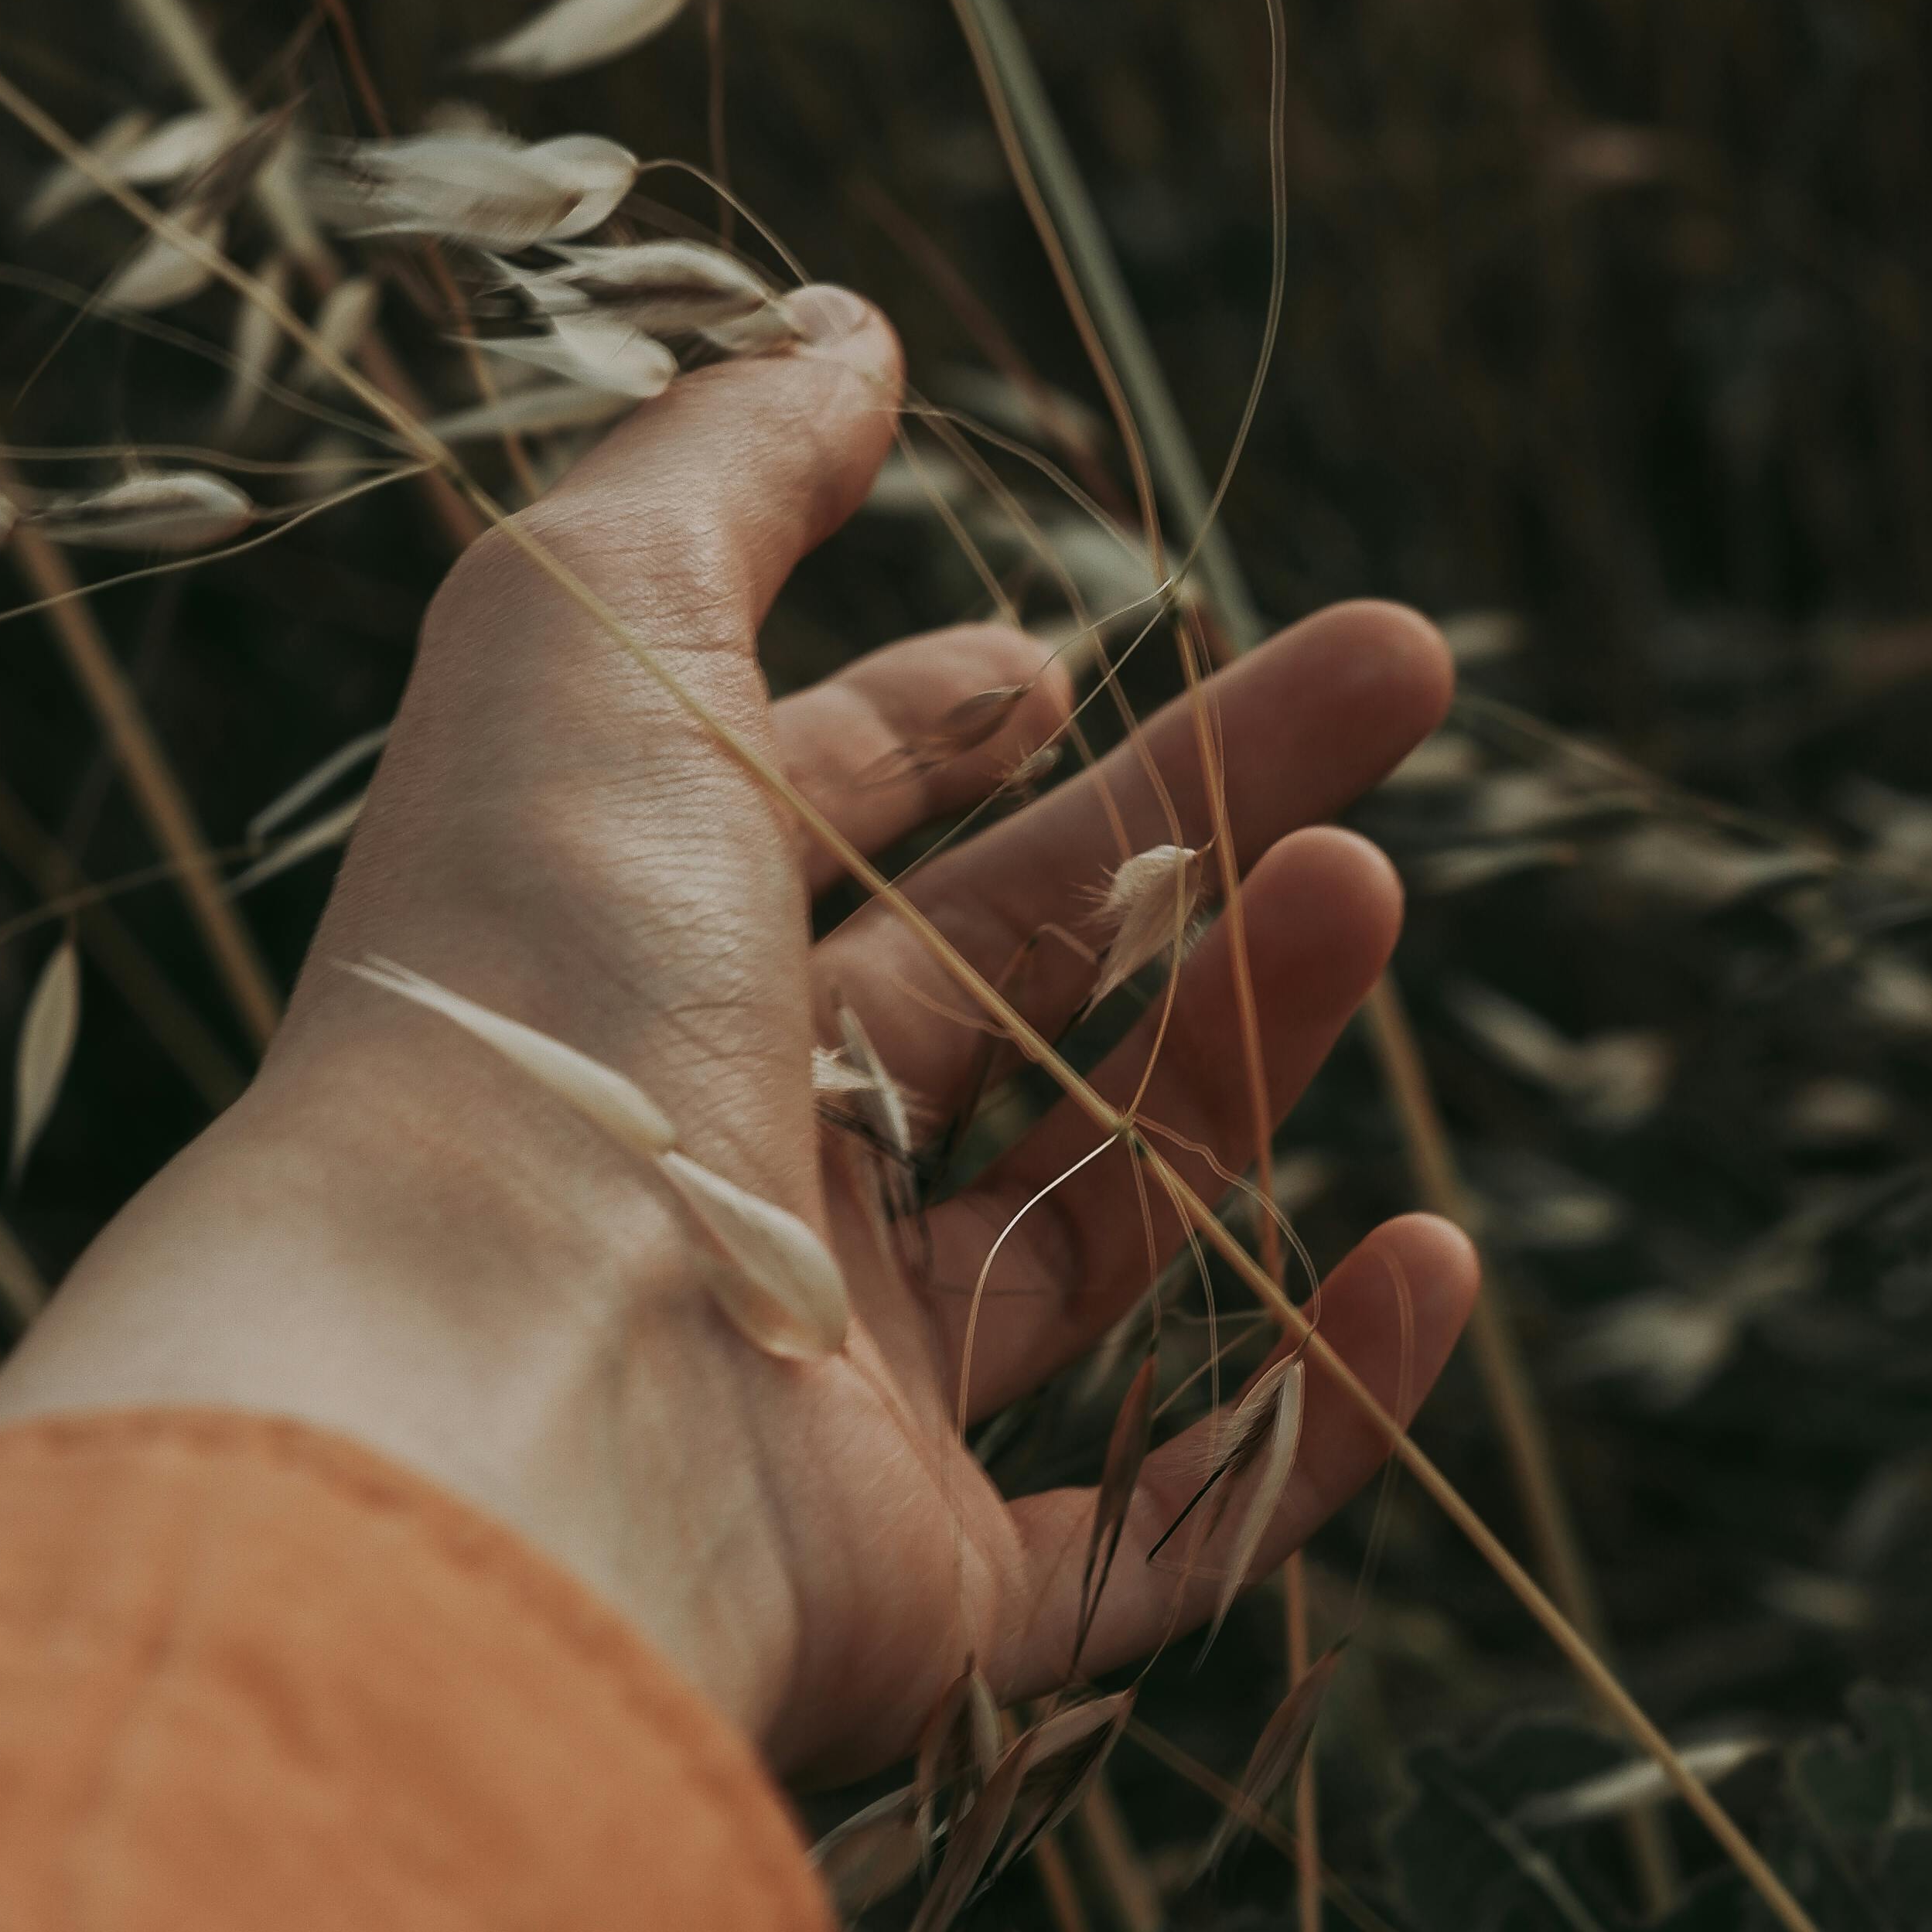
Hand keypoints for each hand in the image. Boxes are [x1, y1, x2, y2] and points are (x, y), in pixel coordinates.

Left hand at [0, 292, 1475, 1776]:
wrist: (499, 1399)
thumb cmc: (530, 997)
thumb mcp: (598, 639)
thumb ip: (726, 470)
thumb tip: (843, 327)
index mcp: (625, 983)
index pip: (802, 841)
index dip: (925, 732)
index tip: (1063, 656)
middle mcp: (722, 1195)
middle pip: (1002, 992)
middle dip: (1193, 824)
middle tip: (1389, 682)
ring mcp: (829, 1410)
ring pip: (1095, 1227)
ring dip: (1253, 1047)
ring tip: (1380, 886)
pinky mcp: (932, 1604)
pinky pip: (1166, 1524)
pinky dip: (1315, 1411)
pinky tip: (1432, 1260)